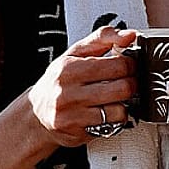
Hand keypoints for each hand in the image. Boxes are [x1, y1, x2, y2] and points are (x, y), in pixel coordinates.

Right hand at [27, 26, 137, 147]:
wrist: (37, 113)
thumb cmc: (59, 80)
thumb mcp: (76, 53)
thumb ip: (103, 38)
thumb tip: (130, 35)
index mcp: (69, 68)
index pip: (117, 64)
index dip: (129, 64)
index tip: (127, 65)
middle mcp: (68, 93)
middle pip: (123, 88)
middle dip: (131, 84)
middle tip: (126, 82)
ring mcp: (72, 115)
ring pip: (120, 110)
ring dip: (124, 103)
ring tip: (115, 97)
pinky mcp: (79, 133)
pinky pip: (112, 125)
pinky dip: (115, 118)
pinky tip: (106, 111)